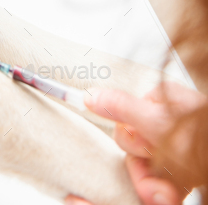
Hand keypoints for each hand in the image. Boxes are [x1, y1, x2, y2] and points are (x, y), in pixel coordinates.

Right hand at [65, 84, 205, 204]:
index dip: (132, 145)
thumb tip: (91, 95)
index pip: (126, 121)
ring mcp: (178, 151)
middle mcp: (169, 125)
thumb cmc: (200, 137)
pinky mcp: (187, 173)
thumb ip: (122, 108)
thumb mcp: (159, 122)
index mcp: (161, 103)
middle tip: (158, 183)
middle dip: (144, 172)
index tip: (141, 153)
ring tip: (169, 196)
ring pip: (149, 171)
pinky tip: (172, 197)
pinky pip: (164, 183)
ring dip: (154, 188)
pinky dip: (165, 193)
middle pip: (136, 151)